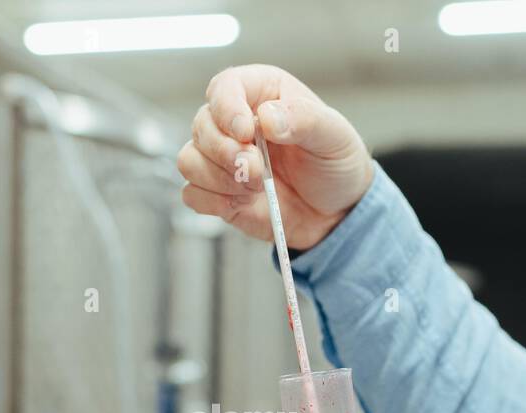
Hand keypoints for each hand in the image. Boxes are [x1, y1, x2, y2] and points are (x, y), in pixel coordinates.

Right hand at [178, 64, 373, 249]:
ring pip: (189, 161)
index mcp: (261, 94)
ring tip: (256, 188)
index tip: (246, 132)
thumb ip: (304, 120)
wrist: (336, 211)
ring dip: (220, 179)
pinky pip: (192, 194)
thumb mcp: (334, 135)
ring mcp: (222, 159)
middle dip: (226, 153)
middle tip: (260, 171)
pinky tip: (244, 203)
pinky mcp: (216, 192)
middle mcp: (234, 123)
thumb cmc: (335, 163)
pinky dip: (214, 202)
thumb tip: (267, 118)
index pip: (224, 87)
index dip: (227, 109)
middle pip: (201, 126)